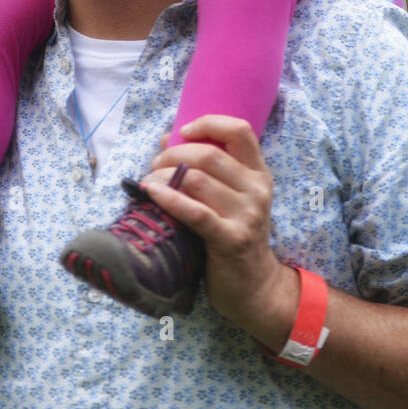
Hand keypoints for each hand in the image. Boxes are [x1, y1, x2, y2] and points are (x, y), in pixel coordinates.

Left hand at [140, 116, 298, 346]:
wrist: (253, 285)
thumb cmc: (234, 234)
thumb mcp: (230, 197)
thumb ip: (206, 167)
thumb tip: (168, 137)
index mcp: (259, 173)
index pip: (240, 130)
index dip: (209, 123)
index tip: (183, 131)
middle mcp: (257, 190)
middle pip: (209, 154)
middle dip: (173, 154)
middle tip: (154, 164)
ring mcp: (247, 215)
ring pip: (197, 179)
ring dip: (164, 176)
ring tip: (149, 181)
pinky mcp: (231, 239)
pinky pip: (195, 211)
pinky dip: (169, 198)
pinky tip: (151, 192)